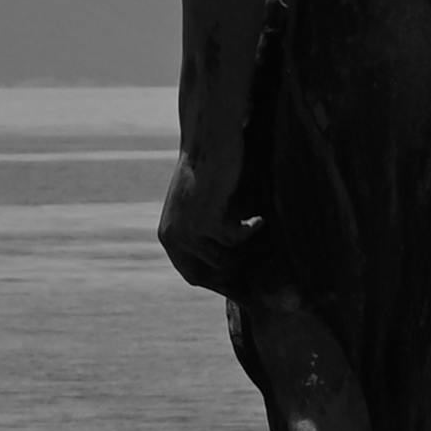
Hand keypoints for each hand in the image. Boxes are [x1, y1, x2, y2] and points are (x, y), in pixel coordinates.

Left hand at [158, 153, 259, 290]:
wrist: (210, 140)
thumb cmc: (213, 171)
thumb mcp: (207, 209)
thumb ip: (213, 237)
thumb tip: (237, 272)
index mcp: (169, 236)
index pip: (193, 276)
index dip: (220, 285)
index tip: (245, 290)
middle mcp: (172, 237)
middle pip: (210, 275)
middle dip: (236, 276)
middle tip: (262, 273)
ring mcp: (186, 231)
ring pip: (225, 260)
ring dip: (245, 247)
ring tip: (259, 231)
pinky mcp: (204, 221)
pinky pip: (236, 239)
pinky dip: (251, 228)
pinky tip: (260, 216)